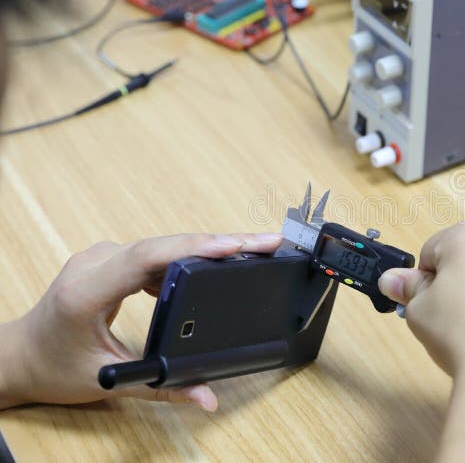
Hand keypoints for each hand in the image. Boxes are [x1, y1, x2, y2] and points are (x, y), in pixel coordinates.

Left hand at [0, 232, 282, 410]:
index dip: (196, 247)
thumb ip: (162, 388)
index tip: (236, 246)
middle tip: (265, 243)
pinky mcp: (112, 259)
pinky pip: (156, 251)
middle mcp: (95, 263)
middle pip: (166, 244)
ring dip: (207, 247)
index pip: (149, 257)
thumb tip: (207, 397)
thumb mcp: (108, 381)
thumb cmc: (53, 368)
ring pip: (164, 244)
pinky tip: (213, 266)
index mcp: (88, 290)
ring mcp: (103, 256)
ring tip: (250, 252)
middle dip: (220, 242)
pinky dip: (188, 257)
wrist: (18, 355)